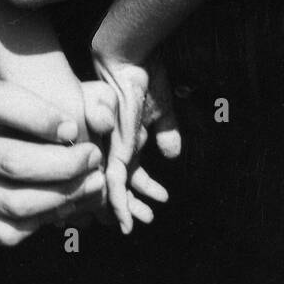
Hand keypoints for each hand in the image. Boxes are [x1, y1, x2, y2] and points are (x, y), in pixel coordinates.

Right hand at [0, 79, 105, 245]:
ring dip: (62, 197)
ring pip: (14, 202)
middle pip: (12, 161)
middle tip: (95, 160)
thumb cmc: (58, 122)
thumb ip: (97, 104)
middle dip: (64, 166)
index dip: (39, 118)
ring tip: (93, 185)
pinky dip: (44, 223)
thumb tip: (102, 121)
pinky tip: (67, 205)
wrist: (30, 151)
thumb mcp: (78, 102)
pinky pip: (6, 232)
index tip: (74, 130)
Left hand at [80, 78, 170, 229]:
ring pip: (111, 188)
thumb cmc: (143, 78)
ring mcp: (111, 147)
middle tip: (144, 222)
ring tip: (131, 226)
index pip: (129, 176)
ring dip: (122, 209)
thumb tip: (173, 155)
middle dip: (130, 207)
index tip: (155, 206)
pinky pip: (111, 177)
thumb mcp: (161, 110)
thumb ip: (167, 132)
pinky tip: (121, 215)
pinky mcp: (113, 144)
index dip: (140, 194)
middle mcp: (114, 148)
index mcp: (125, 142)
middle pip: (116, 186)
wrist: (130, 58)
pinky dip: (116, 199)